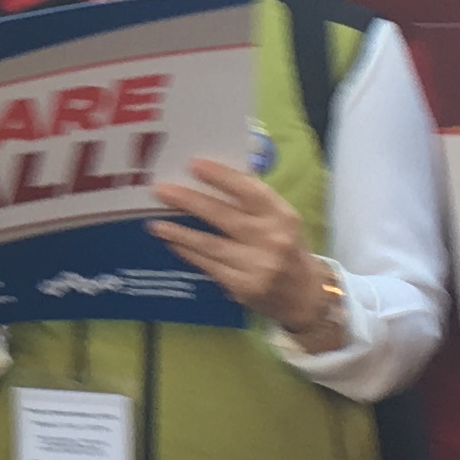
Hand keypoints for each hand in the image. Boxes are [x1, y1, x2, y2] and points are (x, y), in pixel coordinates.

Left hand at [152, 156, 342, 336]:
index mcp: (281, 216)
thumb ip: (253, 201)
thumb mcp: (280, 220)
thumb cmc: (287, 248)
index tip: (193, 164)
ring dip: (180, 232)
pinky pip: (208, 266)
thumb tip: (214, 175)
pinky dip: (188, 253)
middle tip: (162, 190)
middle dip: (190, 201)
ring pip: (211, 244)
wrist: (304, 295)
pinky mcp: (243, 287)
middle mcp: (271, 239)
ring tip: (155, 222)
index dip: (221, 176)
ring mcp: (257, 266)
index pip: (249, 190)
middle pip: (224, 216)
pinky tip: (172, 243)